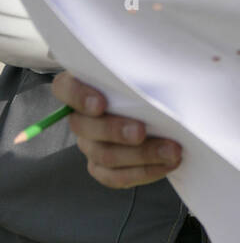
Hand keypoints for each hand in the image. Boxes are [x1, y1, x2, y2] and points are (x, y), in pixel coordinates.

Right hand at [52, 71, 181, 188]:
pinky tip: (166, 164)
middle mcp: (81, 118)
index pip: (65, 88)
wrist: (160, 109)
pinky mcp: (103, 167)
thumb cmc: (149, 81)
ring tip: (171, 151)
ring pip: (105, 155)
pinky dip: (144, 171)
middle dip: (115, 131)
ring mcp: (90, 144)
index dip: (78, 96)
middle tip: (142, 131)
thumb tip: (157, 66)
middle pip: (85, 127)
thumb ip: (140, 67)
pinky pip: (116, 176)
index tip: (100, 104)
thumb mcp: (144, 68)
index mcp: (83, 85)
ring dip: (141, 155)